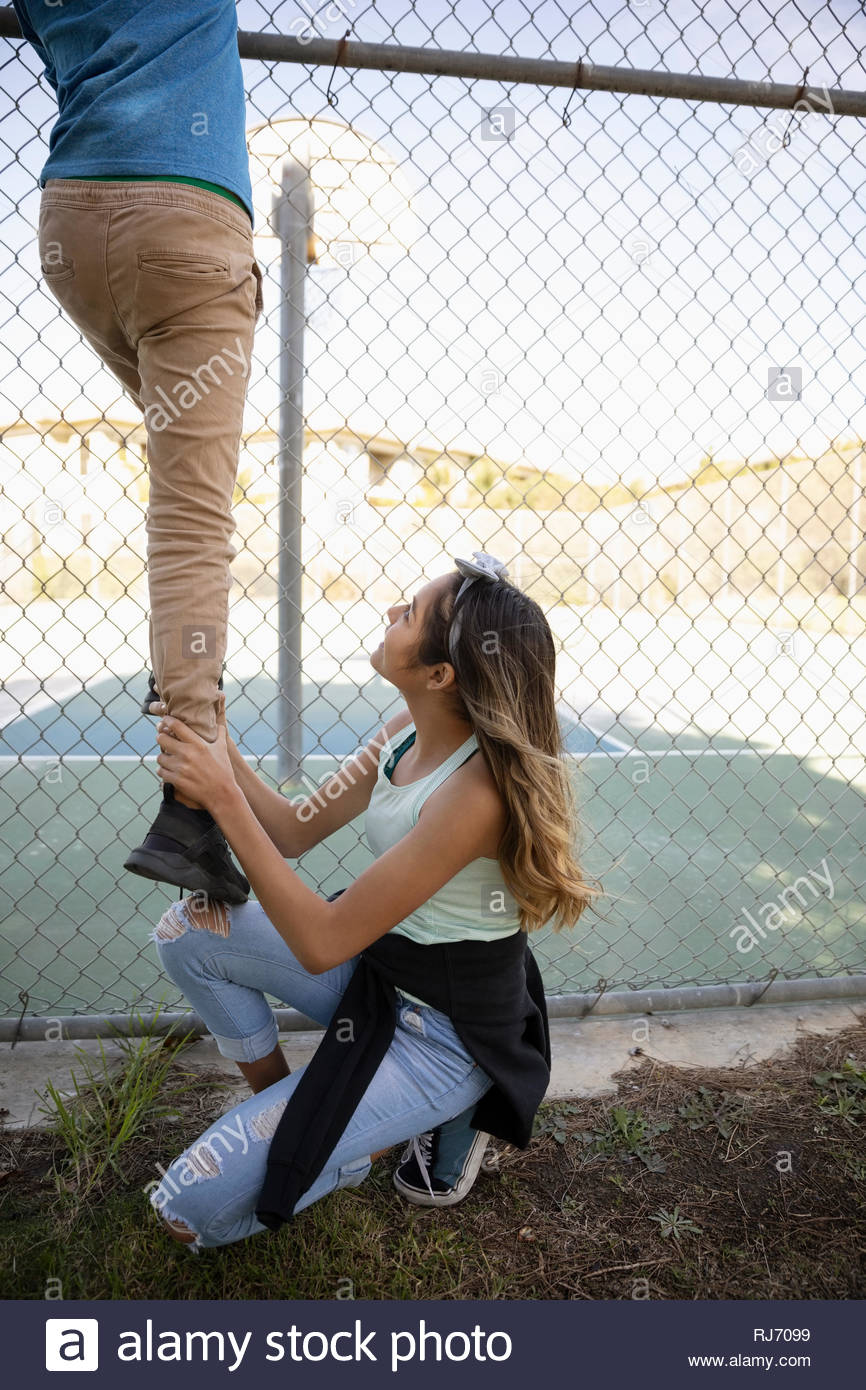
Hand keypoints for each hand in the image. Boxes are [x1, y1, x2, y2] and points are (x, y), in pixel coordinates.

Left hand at [155, 694, 237, 812]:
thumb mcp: (222, 748)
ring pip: (160, 757)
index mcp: (198, 744)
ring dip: (162, 757)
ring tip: (167, 757)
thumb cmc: (223, 770)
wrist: (222, 794)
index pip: (176, 726)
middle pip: (162, 739)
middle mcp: (187, 754)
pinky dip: (163, 771)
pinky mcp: (176, 780)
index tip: (165, 720)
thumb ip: (219, 731)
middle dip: (161, 738)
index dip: (167, 721)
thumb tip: (221, 717)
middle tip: (163, 739)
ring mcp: (180, 768)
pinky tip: (168, 770)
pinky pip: (161, 772)